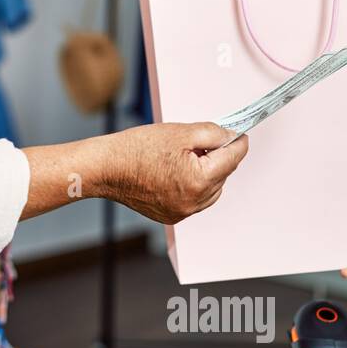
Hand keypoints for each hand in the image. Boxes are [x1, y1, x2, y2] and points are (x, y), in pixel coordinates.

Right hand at [103, 122, 248, 224]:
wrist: (105, 168)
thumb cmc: (136, 149)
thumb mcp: (180, 132)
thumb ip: (213, 133)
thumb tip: (231, 136)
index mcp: (200, 180)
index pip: (233, 158)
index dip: (237, 141)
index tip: (240, 133)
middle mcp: (194, 202)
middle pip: (224, 175)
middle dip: (219, 157)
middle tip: (203, 141)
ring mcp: (182, 212)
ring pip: (211, 190)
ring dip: (208, 173)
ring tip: (187, 156)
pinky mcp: (171, 215)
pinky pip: (195, 200)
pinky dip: (193, 185)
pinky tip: (177, 171)